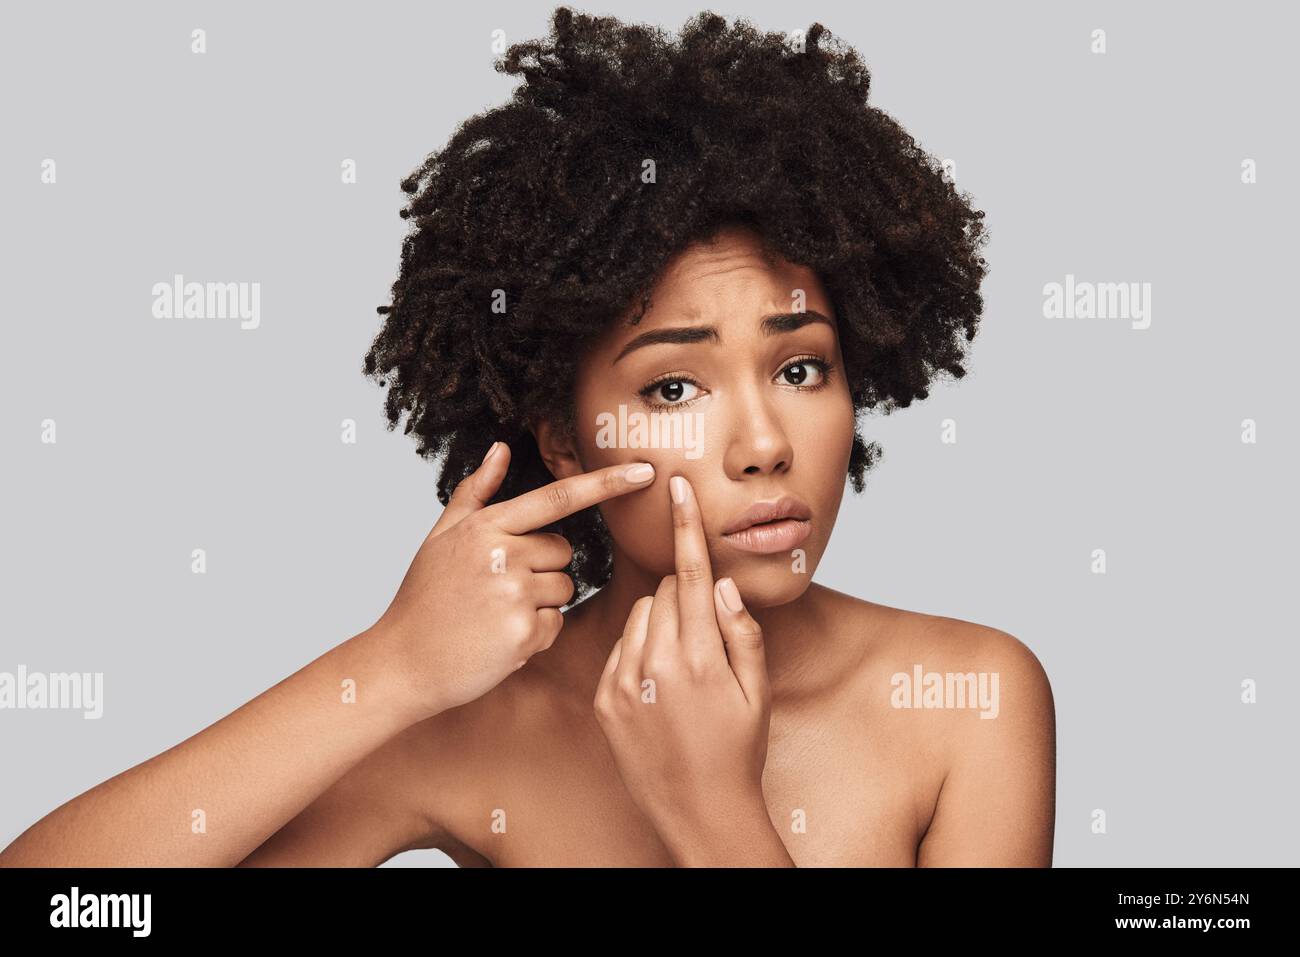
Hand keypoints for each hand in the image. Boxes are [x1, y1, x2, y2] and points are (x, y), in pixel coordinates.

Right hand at [374, 443, 655, 720]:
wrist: (402, 663)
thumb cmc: (424, 598)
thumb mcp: (441, 537)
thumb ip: (476, 492)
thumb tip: (500, 448)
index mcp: (486, 526)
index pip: (559, 497)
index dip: (606, 484)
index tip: (645, 471)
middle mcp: (502, 555)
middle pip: (563, 553)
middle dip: (542, 571)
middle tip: (496, 592)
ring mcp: (513, 594)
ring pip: (564, 591)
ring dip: (539, 606)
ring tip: (494, 616)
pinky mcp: (522, 633)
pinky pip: (555, 626)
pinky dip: (534, 637)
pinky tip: (498, 640)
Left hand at [593, 474, 774, 848]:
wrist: (699, 812)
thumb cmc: (738, 751)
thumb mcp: (758, 692)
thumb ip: (742, 632)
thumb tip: (722, 584)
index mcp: (700, 657)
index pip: (691, 573)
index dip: (686, 526)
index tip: (677, 486)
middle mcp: (657, 664)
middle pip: (665, 591)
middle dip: (686, 596)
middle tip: (705, 636)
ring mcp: (625, 682)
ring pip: (640, 615)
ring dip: (661, 623)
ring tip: (683, 666)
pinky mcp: (605, 699)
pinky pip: (619, 647)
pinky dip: (639, 651)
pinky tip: (659, 685)